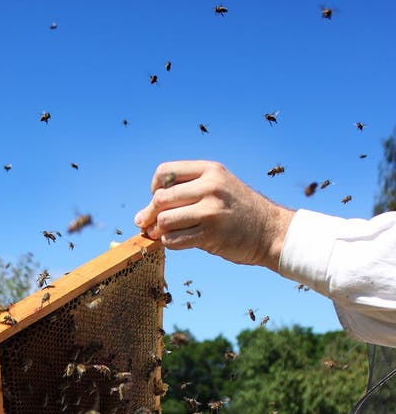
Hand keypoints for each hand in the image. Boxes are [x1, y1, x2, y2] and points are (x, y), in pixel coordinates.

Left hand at [134, 160, 293, 270]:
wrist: (270, 231)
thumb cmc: (238, 211)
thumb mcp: (219, 187)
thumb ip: (187, 192)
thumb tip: (143, 214)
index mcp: (210, 170)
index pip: (165, 173)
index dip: (154, 188)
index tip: (160, 201)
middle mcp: (210, 187)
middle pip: (161, 198)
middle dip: (150, 214)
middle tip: (148, 224)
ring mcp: (211, 211)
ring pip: (165, 220)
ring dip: (159, 231)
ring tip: (162, 234)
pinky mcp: (211, 235)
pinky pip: (174, 240)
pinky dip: (169, 243)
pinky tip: (176, 242)